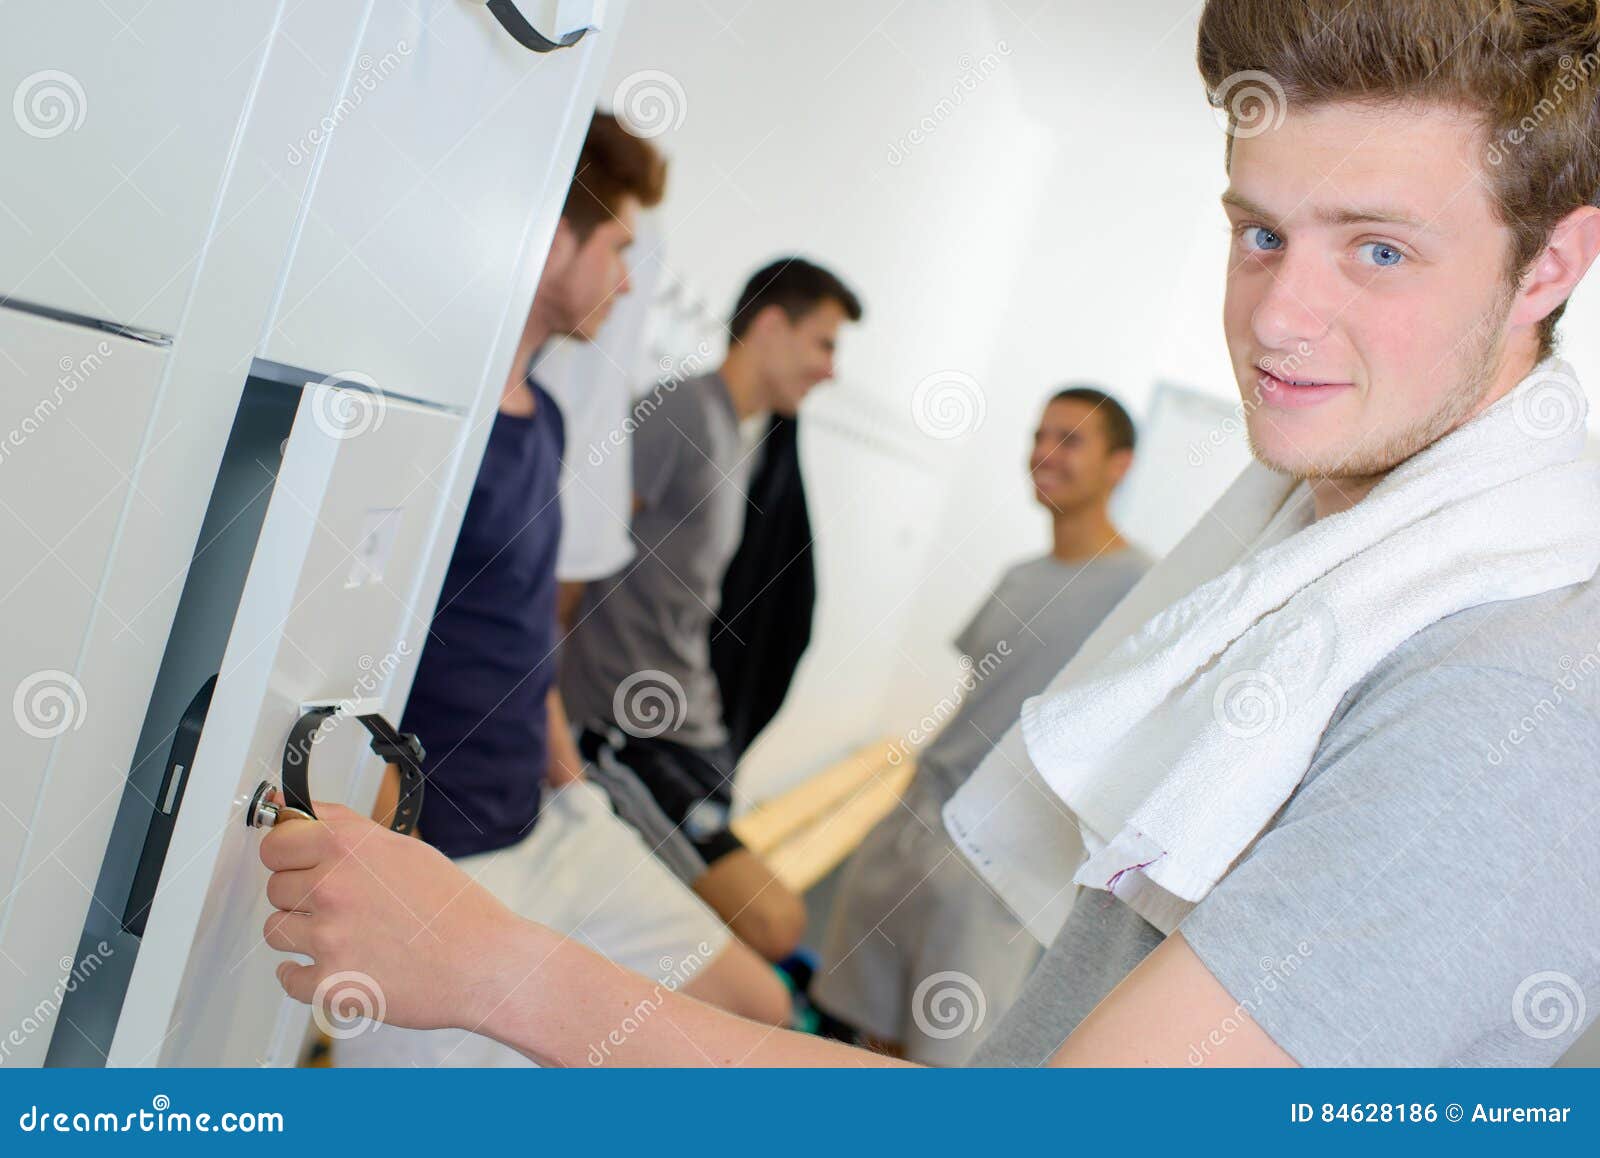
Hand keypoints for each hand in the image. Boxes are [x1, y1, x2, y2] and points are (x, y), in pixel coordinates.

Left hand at [259, 802, 525, 1032]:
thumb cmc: (453, 909)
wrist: (482, 963)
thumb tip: (302, 812)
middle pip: (274, 887)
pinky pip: (288, 977)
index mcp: (348, 848)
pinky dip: (304, 975)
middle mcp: (332, 888)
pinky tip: (334, 965)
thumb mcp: (404, 849)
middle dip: (299, 894)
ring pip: (275, 930)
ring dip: (301, 933)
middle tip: (338, 903)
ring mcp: (328, 938)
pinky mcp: (330, 983)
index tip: (294, 860)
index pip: (276, 841)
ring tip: (342, 935)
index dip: (286, 852)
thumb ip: (347, 828)